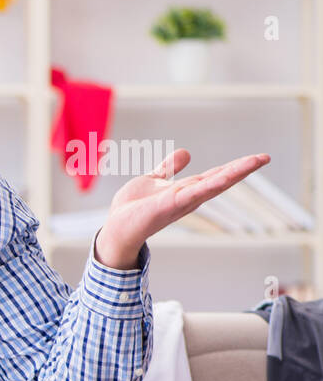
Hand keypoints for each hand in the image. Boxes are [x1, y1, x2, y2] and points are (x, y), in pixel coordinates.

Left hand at [94, 148, 271, 269]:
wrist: (116, 228)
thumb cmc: (133, 209)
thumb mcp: (153, 181)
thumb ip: (168, 168)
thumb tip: (187, 152)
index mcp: (186, 191)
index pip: (215, 176)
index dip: (235, 167)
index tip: (258, 158)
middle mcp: (188, 197)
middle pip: (220, 180)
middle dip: (242, 169)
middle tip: (265, 157)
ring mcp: (180, 202)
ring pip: (212, 185)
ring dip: (233, 174)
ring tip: (255, 162)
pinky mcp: (168, 206)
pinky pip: (192, 193)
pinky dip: (208, 186)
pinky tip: (222, 178)